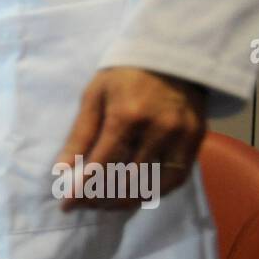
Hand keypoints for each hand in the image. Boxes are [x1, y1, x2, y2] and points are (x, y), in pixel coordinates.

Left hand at [55, 66, 207, 211]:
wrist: (172, 53)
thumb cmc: (124, 75)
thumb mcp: (94, 97)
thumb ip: (79, 136)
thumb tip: (61, 171)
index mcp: (126, 116)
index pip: (100, 167)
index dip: (81, 191)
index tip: (66, 205)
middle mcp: (158, 130)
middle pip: (125, 182)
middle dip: (100, 200)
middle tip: (85, 203)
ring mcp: (181, 136)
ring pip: (151, 186)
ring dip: (124, 202)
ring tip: (104, 203)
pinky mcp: (196, 139)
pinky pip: (175, 180)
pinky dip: (152, 193)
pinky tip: (133, 193)